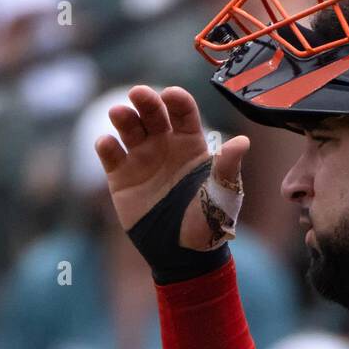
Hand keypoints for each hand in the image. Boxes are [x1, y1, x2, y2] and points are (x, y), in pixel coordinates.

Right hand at [95, 85, 249, 248]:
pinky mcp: (121, 176)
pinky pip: (110, 155)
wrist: (183, 255)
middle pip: (152, 113)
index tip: (171, 95)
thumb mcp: (221, 196)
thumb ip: (227, 168)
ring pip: (129, 128)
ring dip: (123, 116)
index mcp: (190, 144)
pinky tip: (107, 143)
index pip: (183, 112)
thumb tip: (243, 142)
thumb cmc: (208, 224)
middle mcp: (164, 145)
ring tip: (118, 114)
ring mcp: (141, 158)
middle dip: (145, 100)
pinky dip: (106, 146)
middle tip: (137, 93)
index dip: (177, 100)